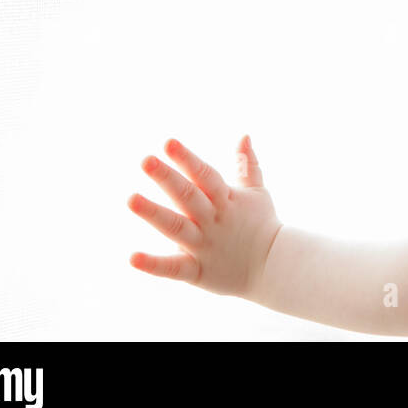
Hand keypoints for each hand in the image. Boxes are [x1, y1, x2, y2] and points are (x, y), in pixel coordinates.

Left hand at [127, 135, 282, 299]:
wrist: (276, 267)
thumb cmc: (263, 225)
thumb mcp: (258, 192)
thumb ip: (247, 165)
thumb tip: (243, 136)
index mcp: (226, 199)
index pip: (204, 175)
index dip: (187, 159)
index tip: (168, 142)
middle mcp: (212, 220)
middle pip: (188, 196)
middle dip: (167, 178)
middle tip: (146, 160)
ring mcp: (204, 245)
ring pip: (176, 227)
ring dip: (154, 213)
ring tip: (131, 199)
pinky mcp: (198, 271)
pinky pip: (174, 268)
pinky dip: (154, 264)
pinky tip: (132, 257)